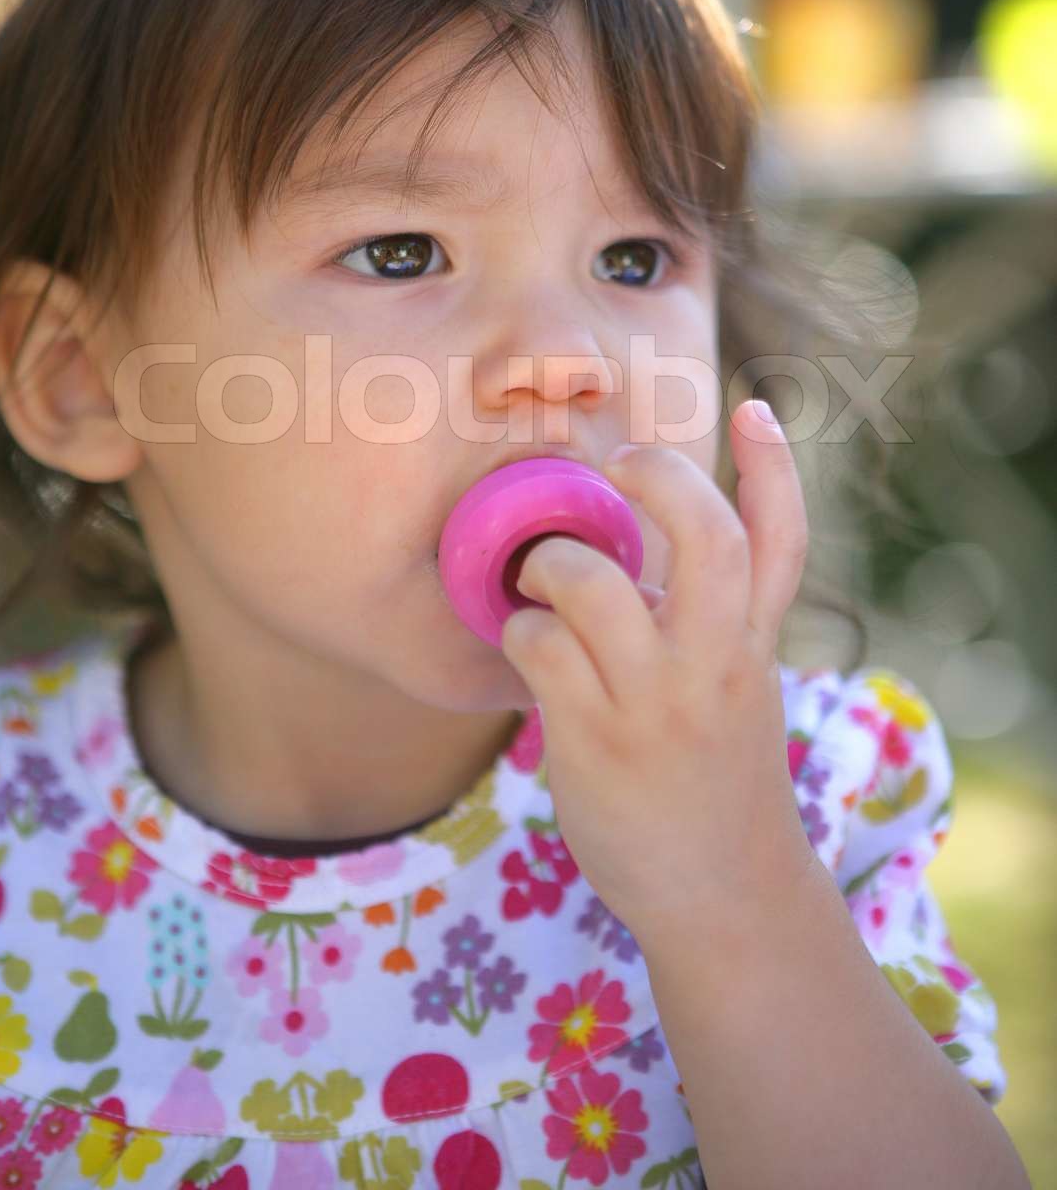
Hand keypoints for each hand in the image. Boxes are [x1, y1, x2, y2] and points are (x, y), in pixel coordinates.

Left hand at [498, 399, 820, 949]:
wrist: (723, 897)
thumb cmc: (714, 780)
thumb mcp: (735, 691)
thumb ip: (704, 624)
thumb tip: (628, 555)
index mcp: (754, 645)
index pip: (780, 541)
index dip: (773, 468)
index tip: (752, 407)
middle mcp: (716, 663)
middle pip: (707, 539)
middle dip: (660, 478)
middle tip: (621, 462)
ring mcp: (658, 703)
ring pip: (593, 584)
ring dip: (552, 565)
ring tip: (542, 581)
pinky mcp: (598, 740)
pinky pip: (539, 648)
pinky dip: (523, 632)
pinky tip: (527, 653)